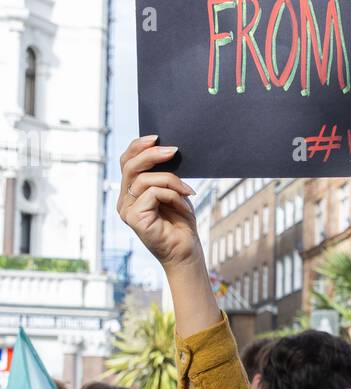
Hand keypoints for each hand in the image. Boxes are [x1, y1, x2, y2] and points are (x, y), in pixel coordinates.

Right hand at [118, 135, 198, 268]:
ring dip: (171, 181)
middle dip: (152, 154)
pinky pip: (153, 193)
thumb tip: (165, 148)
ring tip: (187, 191)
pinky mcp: (134, 218)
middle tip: (173, 150)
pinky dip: (172, 195)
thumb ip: (163, 175)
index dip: (138, 146)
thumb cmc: (181, 223)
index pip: (126, 162)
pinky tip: (183, 205)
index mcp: (130, 192)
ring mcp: (126, 210)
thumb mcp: (172, 192)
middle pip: (129, 166)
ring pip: (144, 179)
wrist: (186, 251)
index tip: (156, 137)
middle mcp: (124, 200)